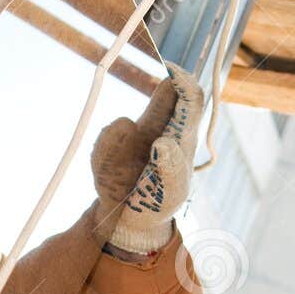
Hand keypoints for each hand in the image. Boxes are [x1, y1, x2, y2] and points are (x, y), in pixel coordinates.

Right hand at [89, 63, 203, 254]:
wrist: (132, 220)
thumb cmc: (160, 202)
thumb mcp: (173, 191)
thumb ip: (172, 169)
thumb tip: (163, 142)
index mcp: (182, 136)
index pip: (190, 99)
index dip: (184, 81)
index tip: (171, 73)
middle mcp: (158, 128)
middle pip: (164, 95)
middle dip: (158, 84)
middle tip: (148, 81)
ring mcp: (133, 136)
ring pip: (124, 126)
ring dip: (118, 145)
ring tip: (122, 172)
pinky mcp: (109, 149)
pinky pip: (103, 143)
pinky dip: (105, 156)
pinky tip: (111, 178)